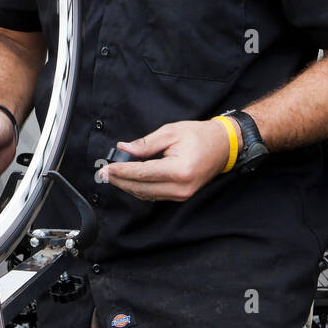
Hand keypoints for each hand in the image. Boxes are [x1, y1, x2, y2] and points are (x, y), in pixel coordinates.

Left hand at [102, 120, 230, 201]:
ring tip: (112, 175)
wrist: (224, 146)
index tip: (106, 168)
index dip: (122, 171)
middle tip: (103, 173)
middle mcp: (181, 187)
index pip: (143, 173)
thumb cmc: (199, 135)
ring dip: (128, 186)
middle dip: (120, 181)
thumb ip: (146, 143)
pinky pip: (155, 195)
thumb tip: (124, 149)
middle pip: (142, 188)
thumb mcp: (171, 132)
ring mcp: (182, 194)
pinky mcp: (181, 196)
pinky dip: (140, 188)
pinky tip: (129, 179)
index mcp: (179, 170)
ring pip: (147, 195)